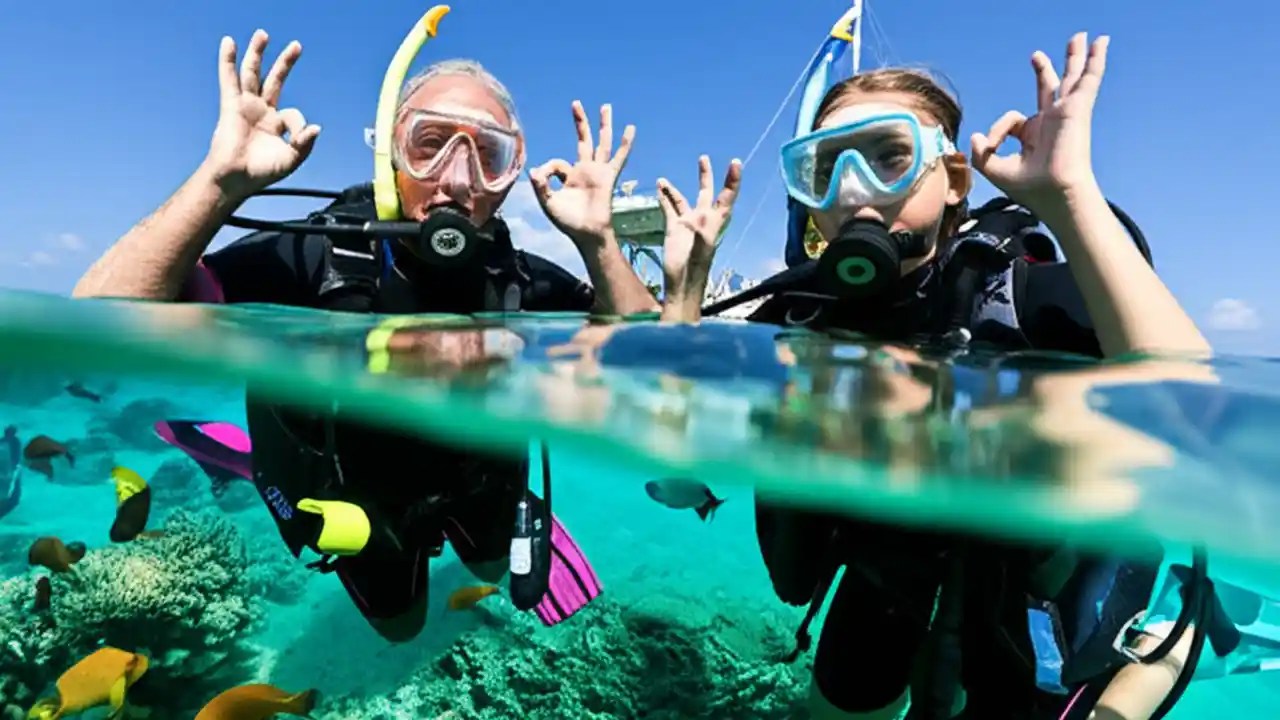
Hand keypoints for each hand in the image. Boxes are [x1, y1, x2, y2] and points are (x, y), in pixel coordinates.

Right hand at [205, 30, 320, 198]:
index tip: (296, 139)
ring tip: (263, 34)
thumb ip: (305, 145)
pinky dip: (228, 60)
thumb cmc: (262, 173)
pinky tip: (229, 43)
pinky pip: (229, 79)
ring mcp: (247, 106)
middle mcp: (262, 111)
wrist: (236, 179)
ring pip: (253, 73)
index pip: (294, 115)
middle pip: (275, 80)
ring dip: (257, 53)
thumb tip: (317, 128)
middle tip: (297, 46)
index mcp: (278, 125)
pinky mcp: (231, 106)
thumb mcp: (291, 160)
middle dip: (286, 63)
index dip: (299, 126)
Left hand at [529, 101, 635, 243]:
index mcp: (569, 177)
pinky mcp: (608, 177)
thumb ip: (540, 187)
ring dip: (604, 125)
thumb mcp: (548, 203)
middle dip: (580, 122)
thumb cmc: (568, 222)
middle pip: (583, 140)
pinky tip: (630, 129)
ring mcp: (597, 172)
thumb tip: (534, 171)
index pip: (557, 163)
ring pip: (601, 143)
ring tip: (606, 107)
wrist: (587, 233)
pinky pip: (618, 157)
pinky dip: (625, 144)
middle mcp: (584, 170)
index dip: (548, 168)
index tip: (543, 180)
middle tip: (576, 103)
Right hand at [655, 155, 741, 320]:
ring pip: (682, 198)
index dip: (732, 179)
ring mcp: (687, 222)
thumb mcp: (700, 252)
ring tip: (663, 179)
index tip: (735, 162)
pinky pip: (668, 208)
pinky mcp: (673, 227)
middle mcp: (702, 218)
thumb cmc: (695, 270)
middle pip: (707, 191)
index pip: (727, 196)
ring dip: (674, 188)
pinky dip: (663, 198)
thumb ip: (701, 236)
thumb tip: (696, 221)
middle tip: (702, 158)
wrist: (682, 283)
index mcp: (714, 222)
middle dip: (706, 175)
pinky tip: (658, 188)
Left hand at [970, 33, 1108, 214]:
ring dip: (1075, 57)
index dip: (998, 130)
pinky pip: (1089, 79)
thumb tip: (975, 136)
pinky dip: (1096, 60)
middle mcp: (1052, 122)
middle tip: (1037, 56)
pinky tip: (1101, 42)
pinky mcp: (1077, 108)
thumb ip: (981, 153)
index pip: (1012, 120)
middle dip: (1044, 71)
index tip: (991, 142)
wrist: (1055, 194)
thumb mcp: (995, 169)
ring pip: (1072, 78)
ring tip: (1080, 36)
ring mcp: (1066, 113)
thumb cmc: (1031, 189)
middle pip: (1050, 88)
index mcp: (1034, 135)